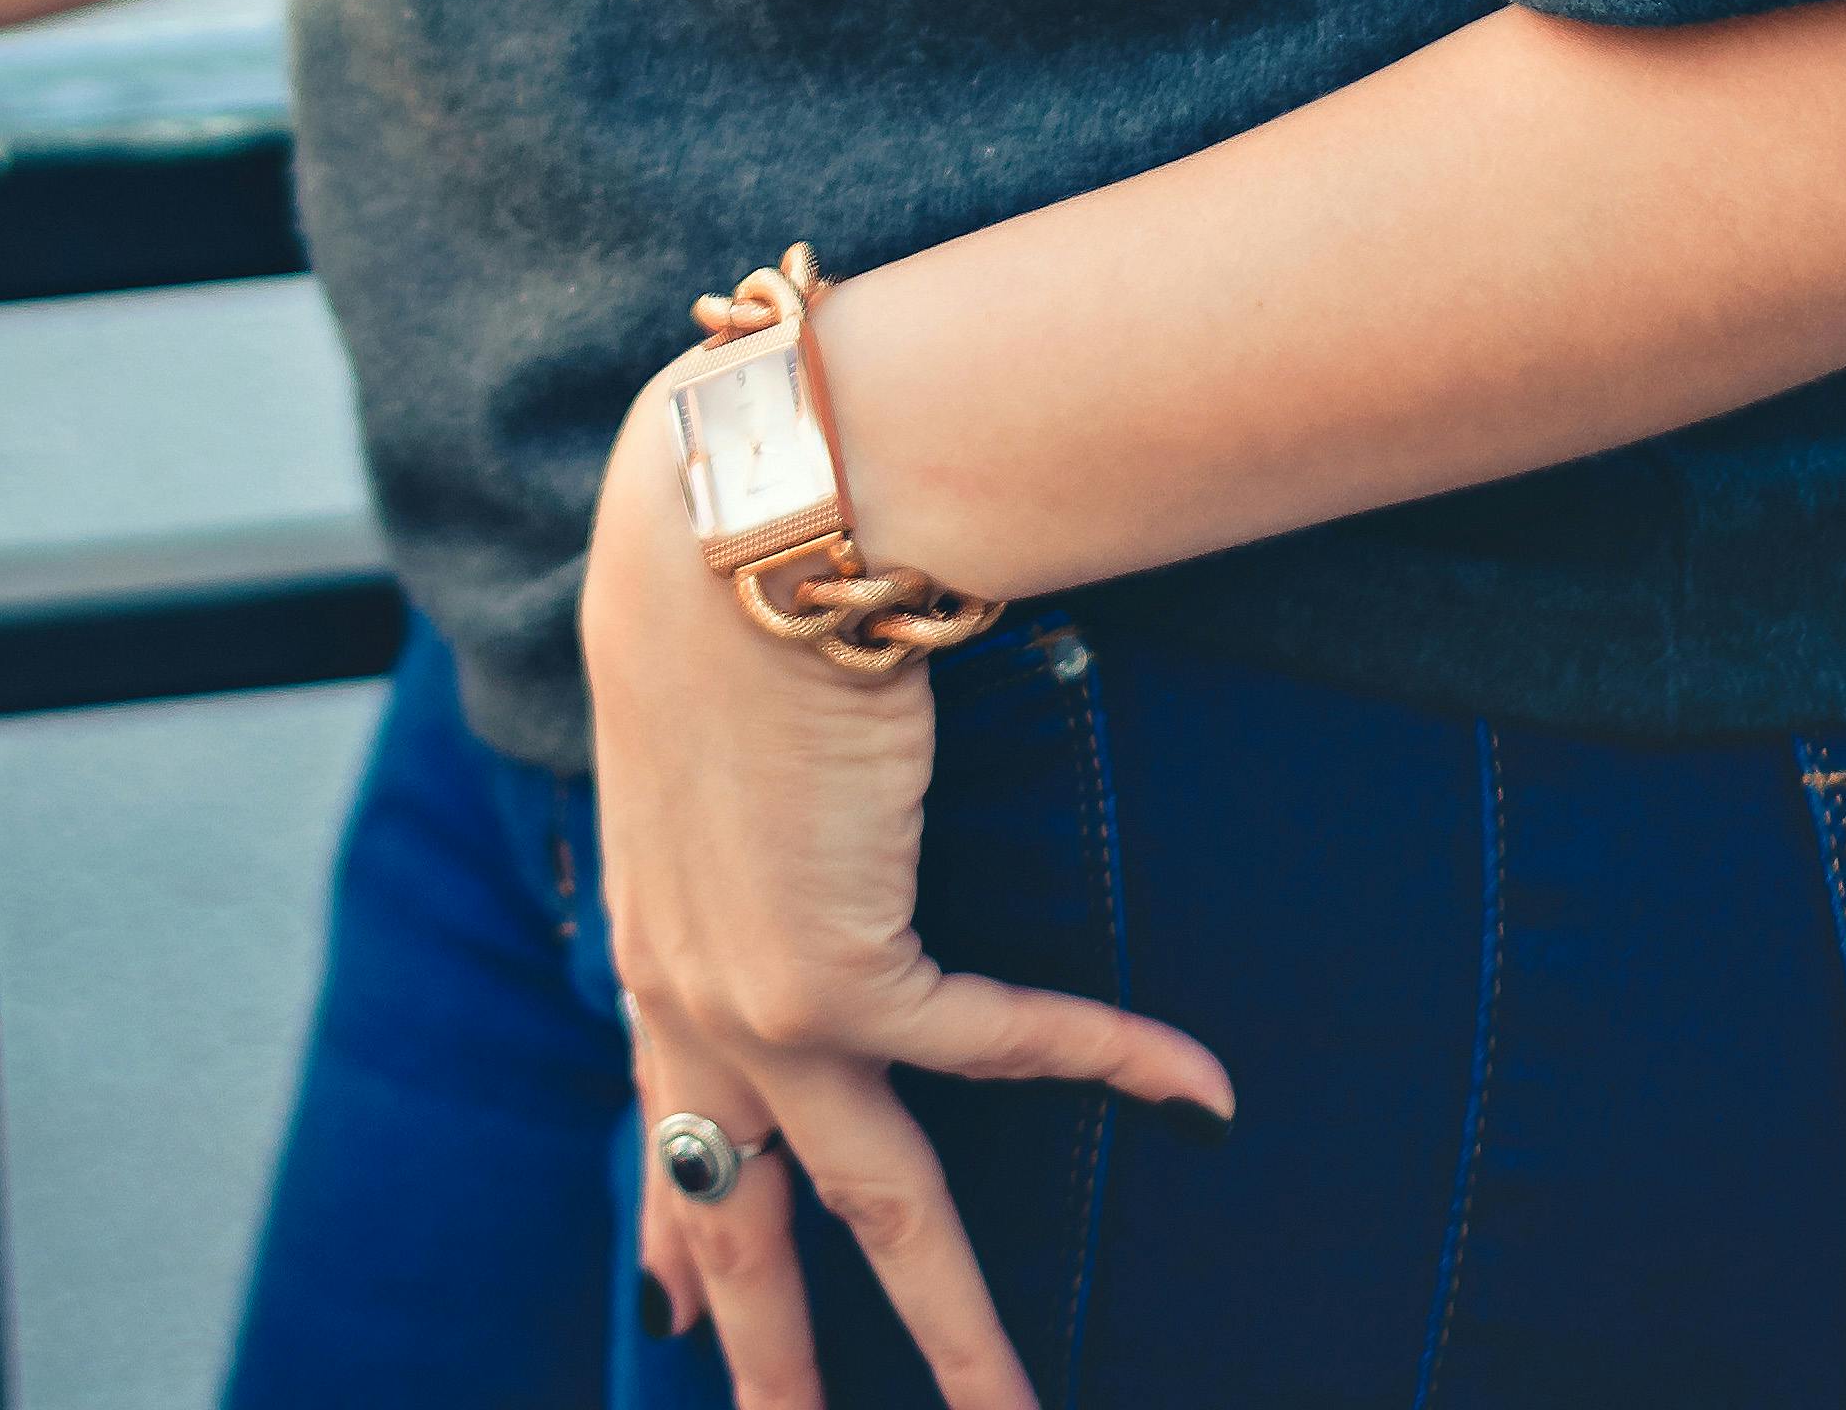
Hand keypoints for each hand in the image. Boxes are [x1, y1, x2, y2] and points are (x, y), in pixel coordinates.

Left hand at [578, 387, 1230, 1409]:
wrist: (742, 519)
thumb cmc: (735, 574)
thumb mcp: (709, 715)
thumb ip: (746, 791)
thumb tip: (806, 772)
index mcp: (652, 939)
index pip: (668, 1130)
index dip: (682, 1233)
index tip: (676, 1311)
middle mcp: (685, 995)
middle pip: (748, 1227)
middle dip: (775, 1363)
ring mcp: (753, 1004)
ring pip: (876, 1211)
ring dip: (957, 1326)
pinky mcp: (831, 975)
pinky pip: (993, 1049)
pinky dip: (1107, 1057)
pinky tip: (1193, 1082)